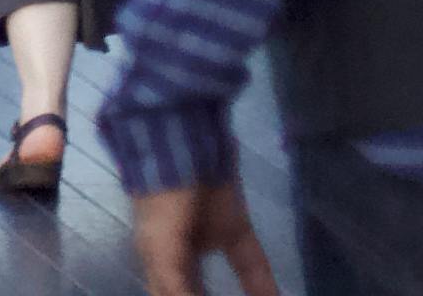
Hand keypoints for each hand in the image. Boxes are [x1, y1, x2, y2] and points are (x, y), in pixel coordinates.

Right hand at [133, 176, 278, 295]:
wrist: (181, 140)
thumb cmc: (164, 199)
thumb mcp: (160, 248)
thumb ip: (174, 286)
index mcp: (158, 266)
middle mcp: (182, 259)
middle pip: (198, 293)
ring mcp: (210, 241)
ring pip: (230, 286)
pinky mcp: (235, 227)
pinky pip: (252, 264)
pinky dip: (264, 286)